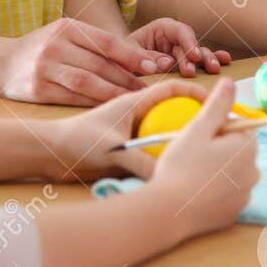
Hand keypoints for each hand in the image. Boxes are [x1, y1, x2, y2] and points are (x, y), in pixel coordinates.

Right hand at [0, 19, 169, 106]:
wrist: (2, 64)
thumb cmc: (45, 49)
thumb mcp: (66, 36)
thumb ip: (97, 45)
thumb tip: (142, 57)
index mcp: (66, 27)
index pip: (106, 42)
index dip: (132, 55)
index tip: (153, 66)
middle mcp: (55, 45)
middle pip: (99, 64)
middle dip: (128, 77)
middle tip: (149, 89)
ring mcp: (44, 67)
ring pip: (87, 82)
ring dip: (113, 93)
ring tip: (132, 100)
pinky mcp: (37, 89)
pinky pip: (72, 98)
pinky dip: (93, 103)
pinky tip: (108, 108)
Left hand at [43, 80, 209, 181]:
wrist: (49, 154)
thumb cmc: (76, 142)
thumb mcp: (112, 152)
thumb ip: (139, 162)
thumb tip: (167, 178)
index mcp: (133, 102)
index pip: (172, 88)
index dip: (195, 92)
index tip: (216, 104)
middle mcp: (136, 114)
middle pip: (174, 110)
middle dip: (196, 118)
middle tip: (217, 135)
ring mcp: (132, 132)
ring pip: (165, 132)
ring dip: (182, 140)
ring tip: (203, 155)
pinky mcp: (127, 149)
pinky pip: (155, 152)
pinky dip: (167, 158)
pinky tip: (177, 173)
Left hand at [129, 18, 231, 75]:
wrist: (115, 67)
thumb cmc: (119, 55)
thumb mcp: (127, 53)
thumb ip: (145, 57)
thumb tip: (167, 63)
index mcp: (160, 29)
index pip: (179, 30)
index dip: (188, 42)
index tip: (194, 56)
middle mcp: (173, 39)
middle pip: (190, 44)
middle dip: (197, 56)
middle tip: (197, 70)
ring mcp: (179, 52)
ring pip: (197, 54)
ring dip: (207, 60)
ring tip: (215, 68)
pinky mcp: (182, 65)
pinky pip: (198, 62)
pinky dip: (209, 61)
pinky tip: (225, 61)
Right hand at [145, 79, 258, 241]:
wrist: (169, 212)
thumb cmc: (181, 166)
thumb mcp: (198, 128)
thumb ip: (217, 104)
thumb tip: (230, 81)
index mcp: (247, 148)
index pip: (240, 127)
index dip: (217, 127)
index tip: (198, 134)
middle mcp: (253, 172)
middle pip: (237, 150)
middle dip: (218, 148)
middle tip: (191, 153)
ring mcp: (244, 196)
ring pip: (232, 173)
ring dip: (217, 170)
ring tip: (190, 173)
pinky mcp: (233, 214)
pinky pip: (226, 194)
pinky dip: (214, 191)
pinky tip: (194, 191)